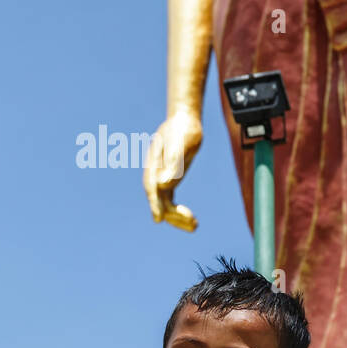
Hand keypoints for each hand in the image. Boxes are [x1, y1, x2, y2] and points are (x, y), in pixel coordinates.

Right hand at [143, 111, 201, 231]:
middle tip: (193, 222)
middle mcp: (156, 174)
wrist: (185, 121)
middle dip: (172, 214)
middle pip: (158, 200)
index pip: (151, 187)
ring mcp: (162, 178)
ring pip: (165, 204)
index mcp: (154, 164)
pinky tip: (193, 222)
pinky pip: (171, 202)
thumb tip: (162, 185)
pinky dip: (180, 213)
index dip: (154, 203)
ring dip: (177, 218)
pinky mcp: (170, 181)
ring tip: (195, 226)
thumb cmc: (184, 129)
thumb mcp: (182, 143)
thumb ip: (173, 164)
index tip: (159, 219)